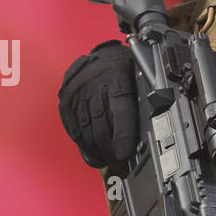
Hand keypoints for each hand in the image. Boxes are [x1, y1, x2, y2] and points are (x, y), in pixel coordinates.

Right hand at [56, 40, 138, 173]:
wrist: (102, 53)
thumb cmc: (124, 67)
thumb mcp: (139, 77)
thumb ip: (140, 102)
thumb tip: (149, 132)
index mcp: (117, 75)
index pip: (120, 110)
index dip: (122, 136)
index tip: (124, 154)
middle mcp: (94, 82)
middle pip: (100, 124)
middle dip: (109, 149)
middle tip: (118, 161)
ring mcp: (77, 91)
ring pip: (84, 129)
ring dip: (95, 149)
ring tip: (105, 160)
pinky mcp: (66, 99)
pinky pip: (71, 126)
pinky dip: (81, 142)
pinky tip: (91, 151)